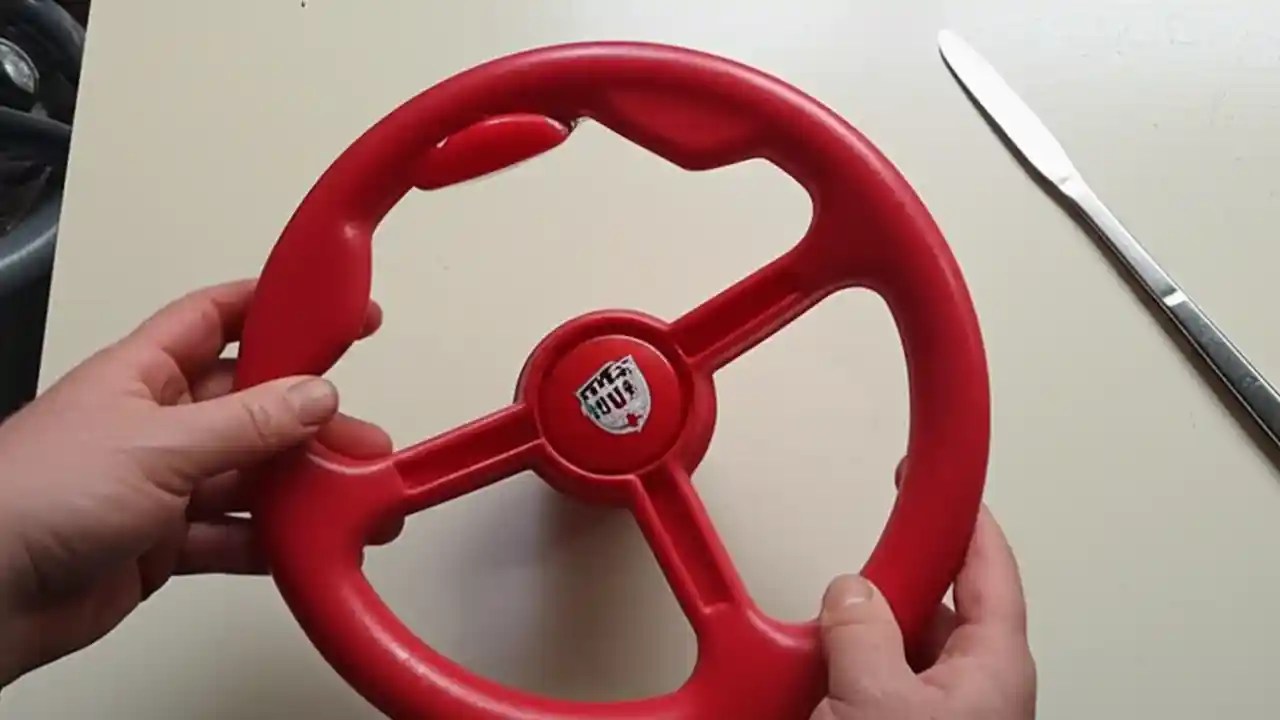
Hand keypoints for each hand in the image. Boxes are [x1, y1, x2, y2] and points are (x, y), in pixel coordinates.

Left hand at [0, 279, 392, 686]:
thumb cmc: (35, 497)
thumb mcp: (159, 446)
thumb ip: (247, 423)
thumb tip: (315, 395)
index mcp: (142, 373)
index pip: (219, 318)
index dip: (278, 307)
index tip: (336, 312)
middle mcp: (156, 423)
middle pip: (250, 405)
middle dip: (308, 417)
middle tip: (361, 430)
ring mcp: (160, 484)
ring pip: (249, 474)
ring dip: (300, 485)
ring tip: (353, 494)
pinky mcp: (162, 541)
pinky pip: (232, 534)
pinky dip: (270, 540)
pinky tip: (306, 543)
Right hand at [811, 508, 1035, 718]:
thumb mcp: (875, 697)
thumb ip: (860, 633)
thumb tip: (850, 592)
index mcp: (996, 664)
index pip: (988, 564)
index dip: (962, 515)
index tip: (932, 480)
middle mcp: (980, 685)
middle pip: (937, 604)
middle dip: (890, 588)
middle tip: (852, 585)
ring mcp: (949, 711)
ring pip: (905, 645)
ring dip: (864, 637)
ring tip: (826, 648)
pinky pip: (886, 682)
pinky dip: (856, 670)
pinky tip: (826, 679)